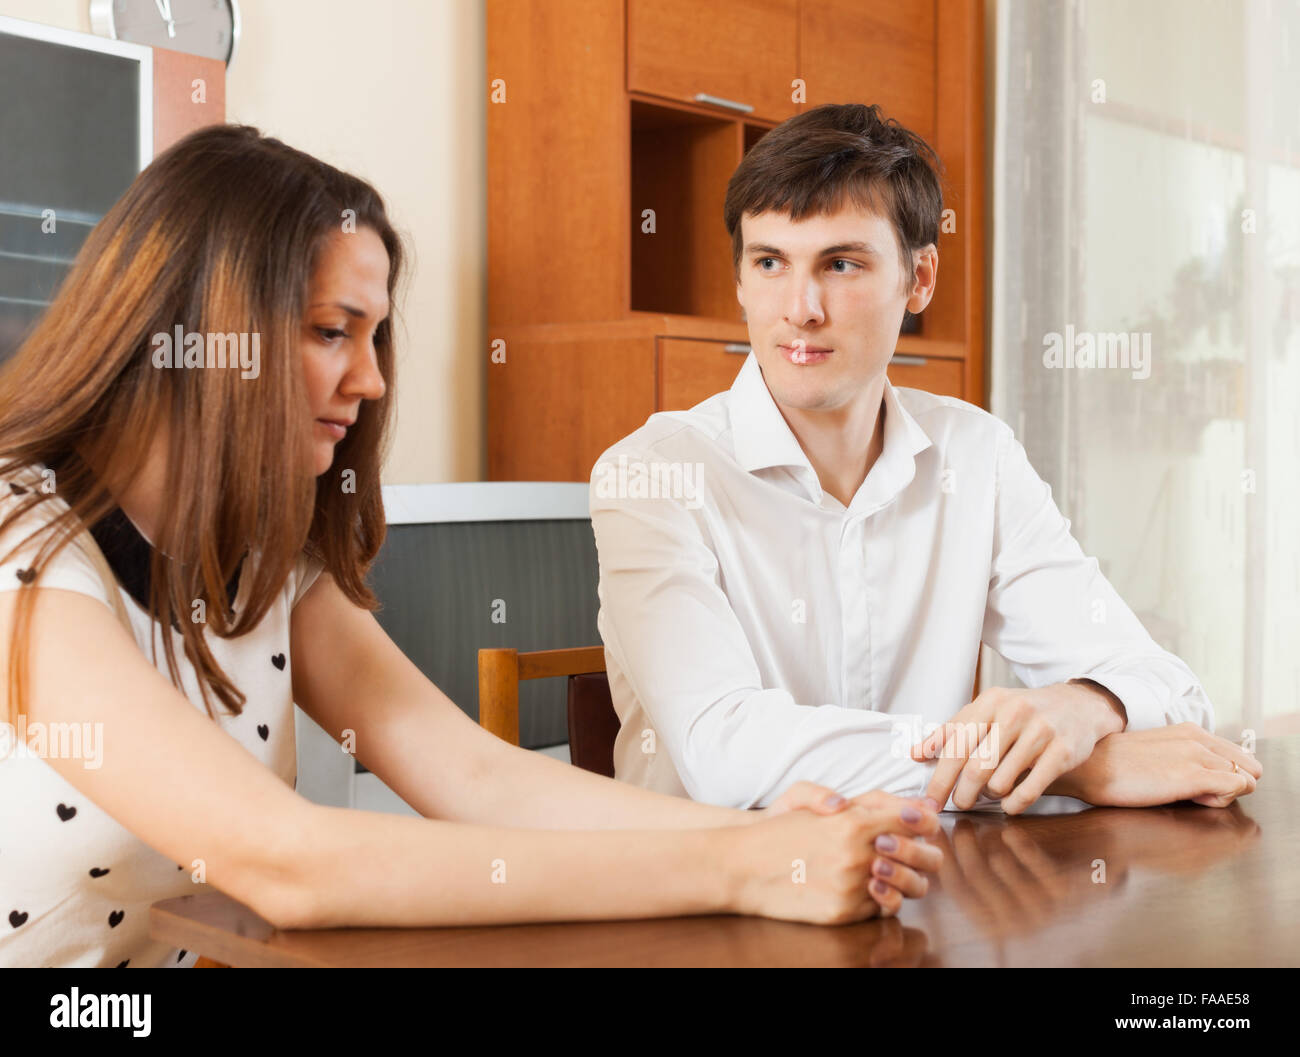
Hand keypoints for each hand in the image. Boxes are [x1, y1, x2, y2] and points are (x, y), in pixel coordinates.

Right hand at [732, 794, 941, 924]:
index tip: (923, 823)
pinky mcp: (843, 913)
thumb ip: (863, 801)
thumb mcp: (815, 800)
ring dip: (905, 878)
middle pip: (920, 857)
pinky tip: (865, 887)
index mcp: (853, 822)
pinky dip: (879, 898)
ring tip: (888, 870)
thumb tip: (912, 807)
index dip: (924, 821)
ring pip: (906, 887)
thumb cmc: (777, 830)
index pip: (913, 821)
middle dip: (924, 853)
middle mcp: (857, 855)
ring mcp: (852, 887)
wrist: (742, 867)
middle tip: (913, 851)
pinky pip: (880, 908)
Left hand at [912, 682, 1124, 813]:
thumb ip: (951, 731)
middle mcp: (1014, 713)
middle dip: (964, 794)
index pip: (956, 746)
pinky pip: (1029, 789)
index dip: (940, 778)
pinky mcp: (1062, 751)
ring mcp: (1040, 731)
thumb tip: (915, 753)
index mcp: (989, 702)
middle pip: (976, 767)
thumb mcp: (986, 711)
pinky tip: (1010, 805)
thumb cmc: (1022, 711)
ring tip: (991, 794)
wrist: (1077, 705)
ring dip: (991, 796)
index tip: (930, 802)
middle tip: (961, 804)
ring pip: (1001, 781)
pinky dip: (1014, 804)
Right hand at [1047, 723, 1261, 807]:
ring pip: (1246, 779)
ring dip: (1225, 794)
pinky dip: (1222, 799)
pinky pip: (1235, 788)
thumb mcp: (1157, 753)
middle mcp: (1198, 738)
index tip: (1202, 784)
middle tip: (1201, 793)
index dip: (1226, 775)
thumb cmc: (1116, 767)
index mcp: (1190, 731)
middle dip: (1233, 784)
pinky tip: (1192, 799)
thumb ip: (1185, 759)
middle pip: (1249, 767)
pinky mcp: (1192, 775)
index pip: (1237, 755)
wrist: (1089, 768)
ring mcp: (1196, 755)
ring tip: (1190, 796)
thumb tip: (1204, 780)